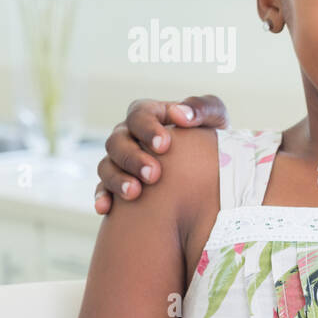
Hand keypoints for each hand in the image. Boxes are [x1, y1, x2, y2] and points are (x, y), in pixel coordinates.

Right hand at [93, 95, 228, 212]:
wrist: (211, 167)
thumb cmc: (212, 137)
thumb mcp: (215, 119)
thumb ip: (203, 108)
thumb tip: (181, 114)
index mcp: (150, 115)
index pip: (138, 115)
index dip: (147, 129)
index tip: (164, 146)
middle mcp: (129, 136)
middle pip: (117, 142)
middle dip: (133, 158)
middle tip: (153, 174)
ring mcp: (120, 160)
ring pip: (106, 166)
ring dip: (117, 179)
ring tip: (134, 193)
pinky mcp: (118, 184)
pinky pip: (103, 190)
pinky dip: (102, 197)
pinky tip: (106, 208)